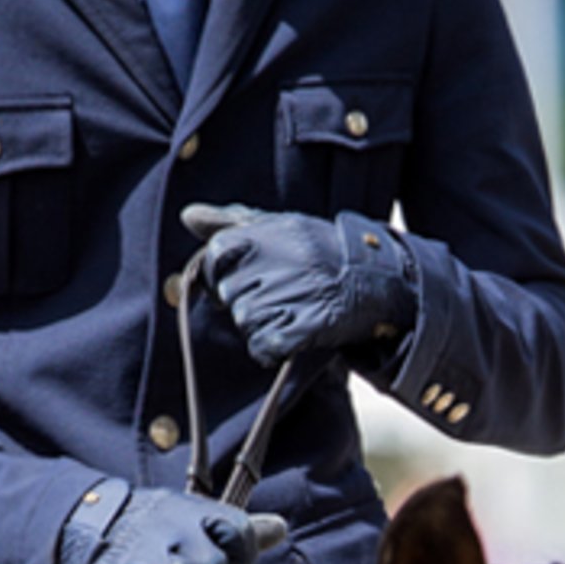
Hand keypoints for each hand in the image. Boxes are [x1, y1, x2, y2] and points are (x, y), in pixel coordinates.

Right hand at [56, 482, 285, 563]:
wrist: (98, 522)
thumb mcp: (200, 517)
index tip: (231, 561)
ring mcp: (144, 559)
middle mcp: (174, 534)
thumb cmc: (163, 526)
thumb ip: (240, 532)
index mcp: (198, 515)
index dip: (240, 552)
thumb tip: (280, 528)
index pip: (238, 534)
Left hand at [182, 205, 417, 366]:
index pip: (215, 257)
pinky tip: (299, 329)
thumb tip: (188, 216)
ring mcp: (283, 296)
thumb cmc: (323, 252)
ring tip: (297, 306)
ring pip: (244, 321)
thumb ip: (231, 222)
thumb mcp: (282, 226)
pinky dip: (275, 347)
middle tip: (286, 289)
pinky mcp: (298, 328)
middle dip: (250, 298)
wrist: (377, 282)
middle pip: (228, 294)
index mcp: (263, 234)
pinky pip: (262, 347)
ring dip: (265, 322)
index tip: (258, 272)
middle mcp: (270, 261)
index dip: (230, 271)